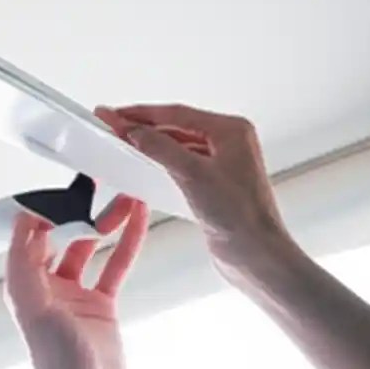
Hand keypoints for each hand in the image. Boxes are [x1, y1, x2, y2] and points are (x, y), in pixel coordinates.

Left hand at [5, 197, 148, 368]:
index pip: (32, 232)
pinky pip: (115, 267)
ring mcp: (75, 295)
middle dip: (81, 209)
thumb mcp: (32, 304)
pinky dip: (127, 244)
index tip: (66, 184)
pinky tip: (138, 222)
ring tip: (126, 195)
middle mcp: (46, 285)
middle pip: (64, 235)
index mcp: (23, 282)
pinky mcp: (101, 307)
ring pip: (92, 247)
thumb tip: (23, 218)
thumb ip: (24, 259)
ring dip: (108, 222)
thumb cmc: (56, 365)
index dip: (49, 206)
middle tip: (98, 183)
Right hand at [94, 104, 294, 281]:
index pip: (177, 113)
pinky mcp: (215, 183)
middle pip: (177, 126)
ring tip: (124, 143)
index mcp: (232, 131)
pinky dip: (161, 161)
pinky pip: (182, 163)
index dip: (141, 113)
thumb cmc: (240, 216)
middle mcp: (231, 143)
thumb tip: (135, 130)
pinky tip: (146, 165)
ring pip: (179, 144)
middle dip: (144, 126)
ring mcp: (224, 163)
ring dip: (152, 143)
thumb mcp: (192, 174)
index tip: (115, 114)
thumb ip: (159, 147)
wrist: (255, 255)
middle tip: (114, 126)